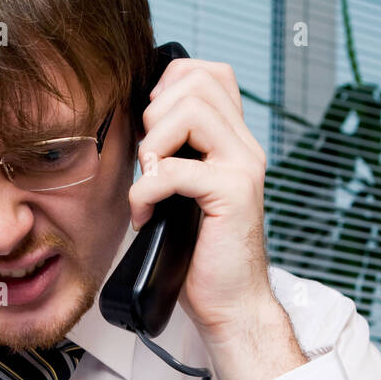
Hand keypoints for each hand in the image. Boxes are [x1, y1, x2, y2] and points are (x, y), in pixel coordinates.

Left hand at [130, 58, 305, 379]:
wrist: (231, 305)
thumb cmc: (202, 257)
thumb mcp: (182, 195)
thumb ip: (172, 155)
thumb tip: (135, 126)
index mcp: (234, 142)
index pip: (209, 74)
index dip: (170, 86)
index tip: (151, 130)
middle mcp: (245, 148)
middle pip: (198, 81)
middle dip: (156, 116)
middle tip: (149, 162)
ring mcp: (243, 167)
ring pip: (190, 111)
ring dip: (152, 147)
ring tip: (149, 184)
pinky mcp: (234, 194)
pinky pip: (174, 170)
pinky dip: (146, 191)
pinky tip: (146, 214)